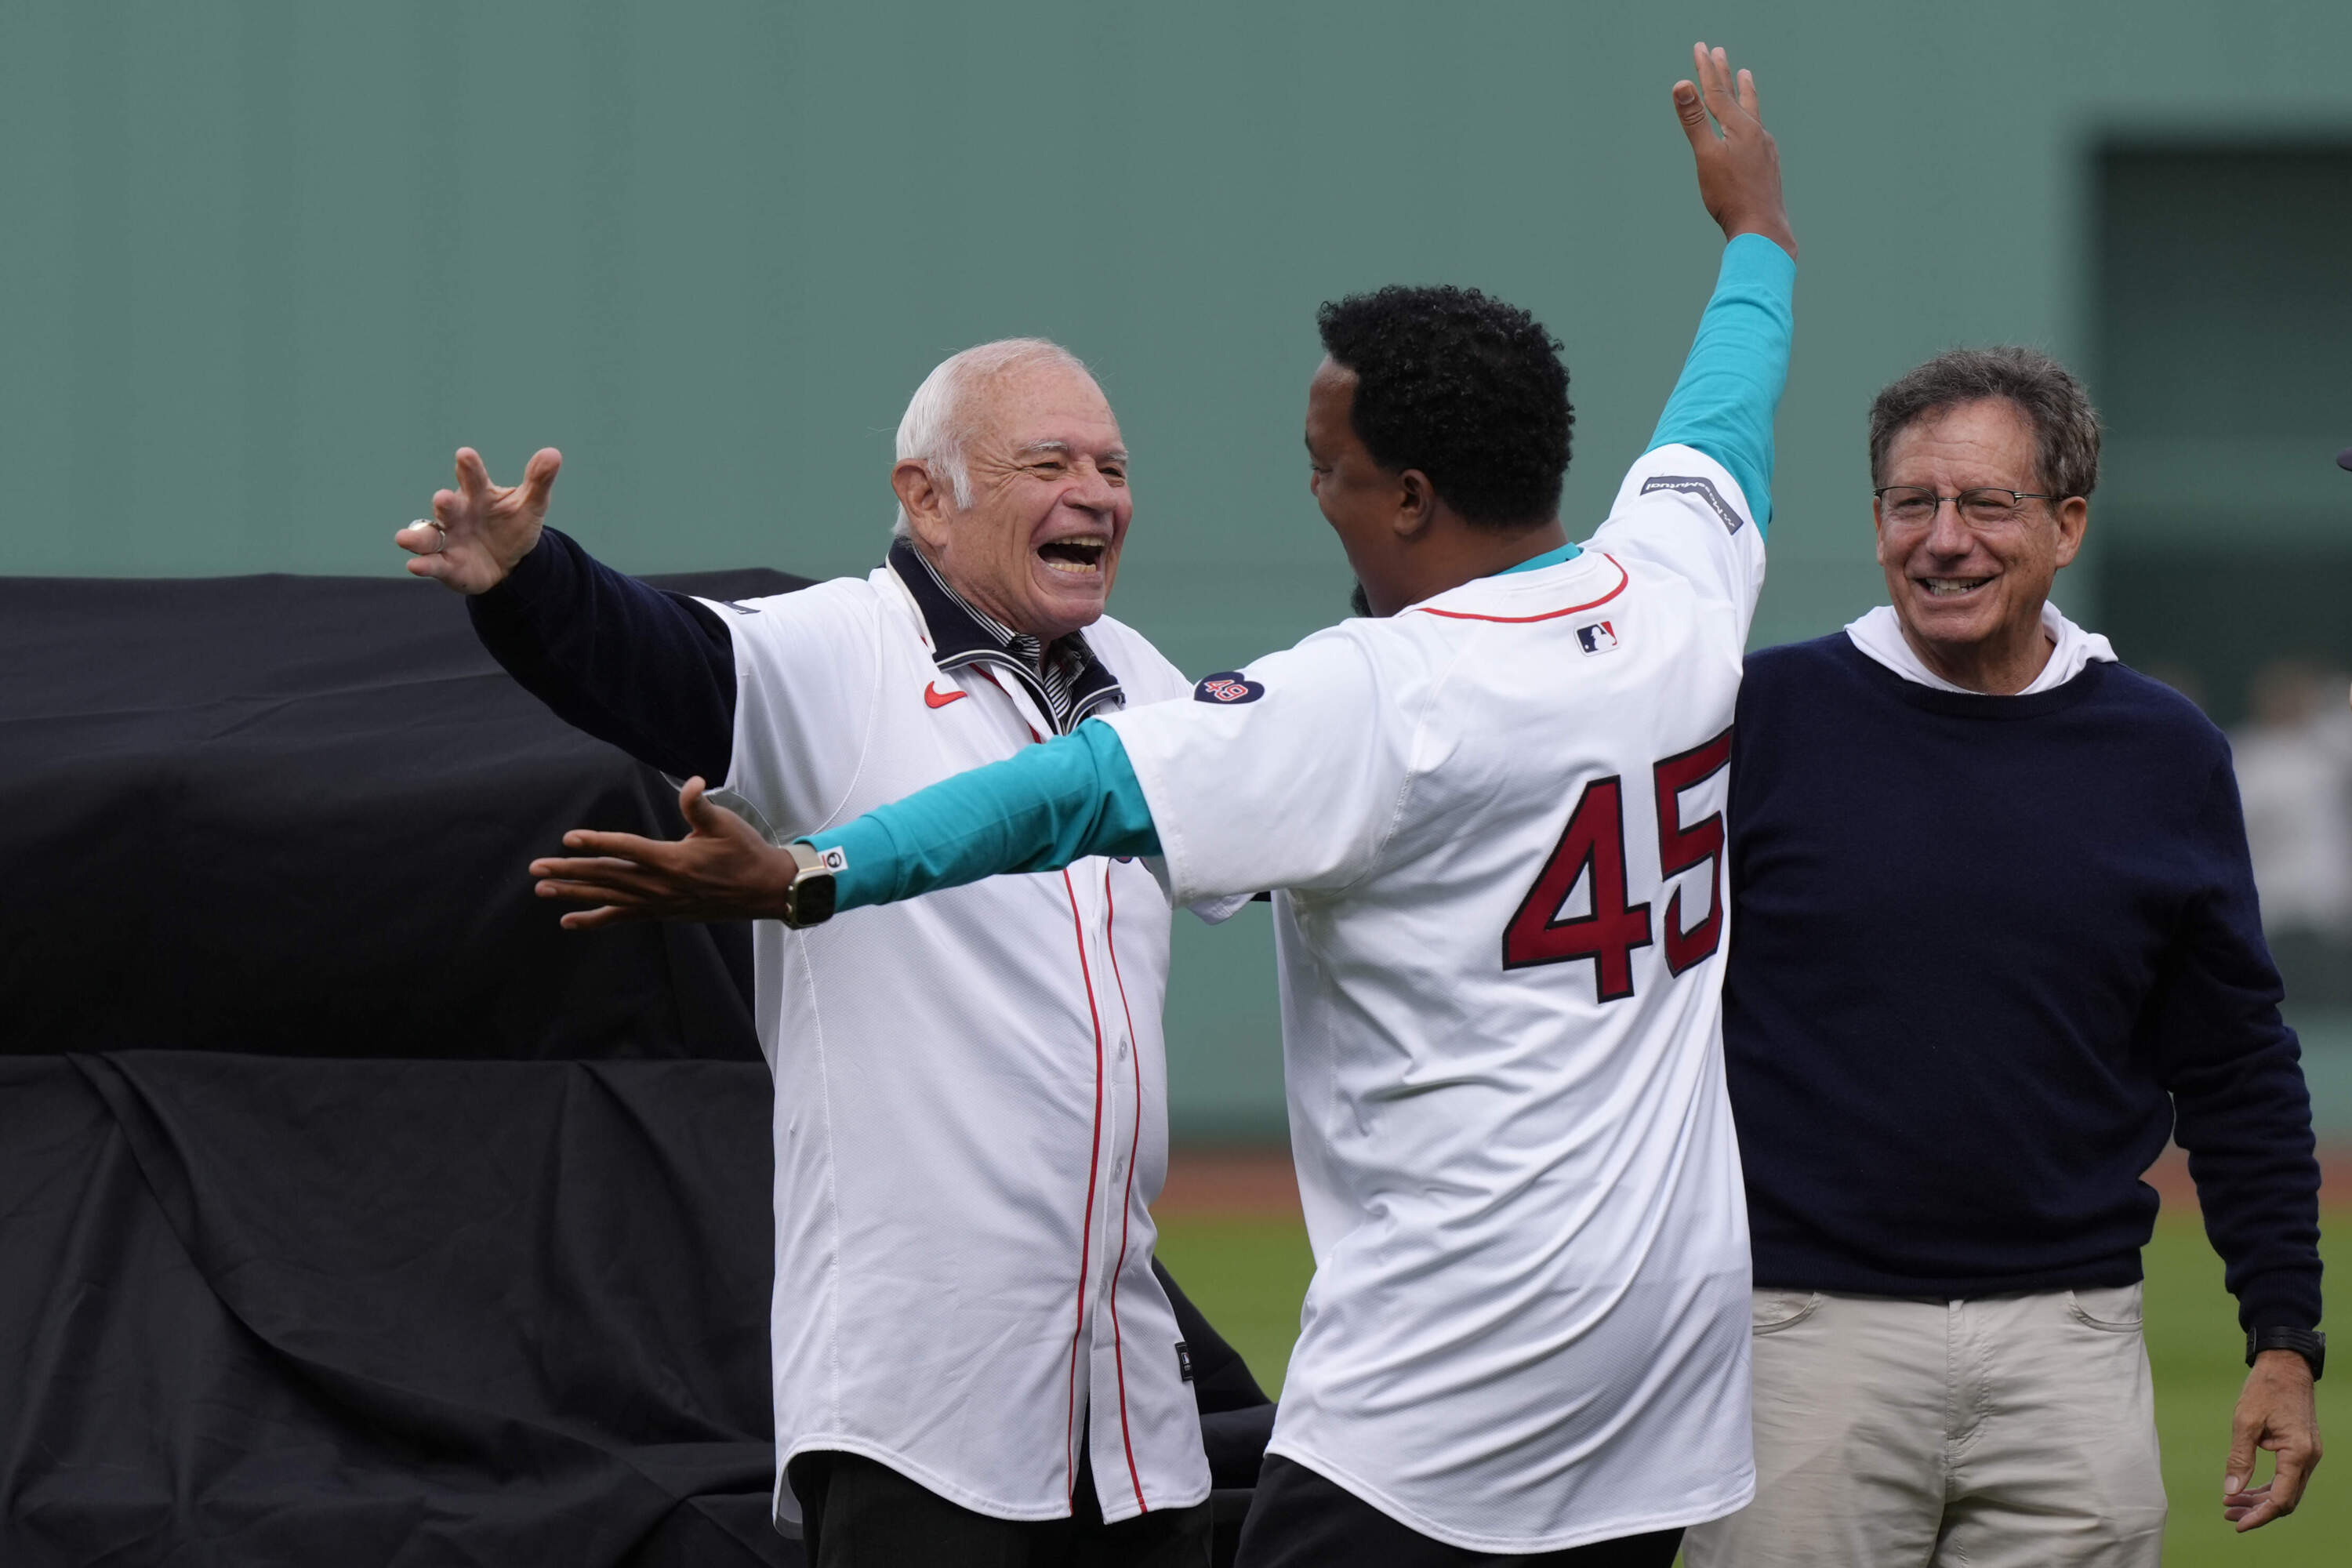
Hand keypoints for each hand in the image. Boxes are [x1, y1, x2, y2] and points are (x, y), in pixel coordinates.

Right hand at [395, 446, 562, 594]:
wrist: (510, 562)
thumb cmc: (513, 525)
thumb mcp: (531, 505)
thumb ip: (538, 481)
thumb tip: (552, 454)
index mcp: (477, 494)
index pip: (472, 478)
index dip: (468, 467)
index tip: (465, 455)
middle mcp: (457, 513)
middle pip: (447, 506)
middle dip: (444, 503)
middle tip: (442, 498)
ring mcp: (448, 538)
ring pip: (428, 536)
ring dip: (417, 537)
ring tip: (405, 539)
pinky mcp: (446, 564)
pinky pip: (433, 564)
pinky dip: (424, 565)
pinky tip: (416, 566)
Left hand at [530, 777, 795, 928]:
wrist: (763, 891)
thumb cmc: (744, 852)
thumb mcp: (724, 824)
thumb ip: (700, 805)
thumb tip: (693, 782)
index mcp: (673, 860)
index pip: (627, 849)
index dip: (597, 843)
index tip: (569, 838)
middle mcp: (660, 885)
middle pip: (607, 876)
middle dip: (569, 871)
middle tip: (537, 868)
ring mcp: (658, 902)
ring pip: (608, 897)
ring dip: (574, 893)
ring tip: (542, 889)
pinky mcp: (661, 912)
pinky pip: (621, 917)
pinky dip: (594, 919)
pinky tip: (569, 921)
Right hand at [1672, 41, 1795, 258]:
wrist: (1762, 230)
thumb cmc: (1730, 197)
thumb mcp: (1706, 156)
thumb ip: (1695, 120)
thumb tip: (1682, 84)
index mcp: (1740, 127)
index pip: (1717, 92)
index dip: (1706, 69)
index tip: (1700, 47)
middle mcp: (1756, 132)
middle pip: (1736, 96)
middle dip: (1724, 73)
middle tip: (1719, 52)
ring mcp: (1765, 148)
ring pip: (1753, 112)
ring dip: (1746, 91)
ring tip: (1745, 76)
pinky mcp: (1768, 165)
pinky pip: (1758, 132)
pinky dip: (1752, 119)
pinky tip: (1754, 127)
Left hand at [2222, 1350, 2322, 1529]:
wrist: (2285, 1366)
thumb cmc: (2265, 1389)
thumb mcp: (2245, 1421)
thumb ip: (2239, 1457)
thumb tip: (2231, 1489)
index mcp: (2298, 1453)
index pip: (2280, 1498)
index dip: (2259, 1515)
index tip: (2238, 1524)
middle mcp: (2308, 1458)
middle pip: (2285, 1499)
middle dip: (2257, 1510)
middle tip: (2227, 1513)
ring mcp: (2307, 1455)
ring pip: (2286, 1490)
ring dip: (2260, 1500)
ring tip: (2231, 1503)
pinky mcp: (2301, 1450)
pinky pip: (2286, 1477)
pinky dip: (2266, 1486)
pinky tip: (2245, 1487)